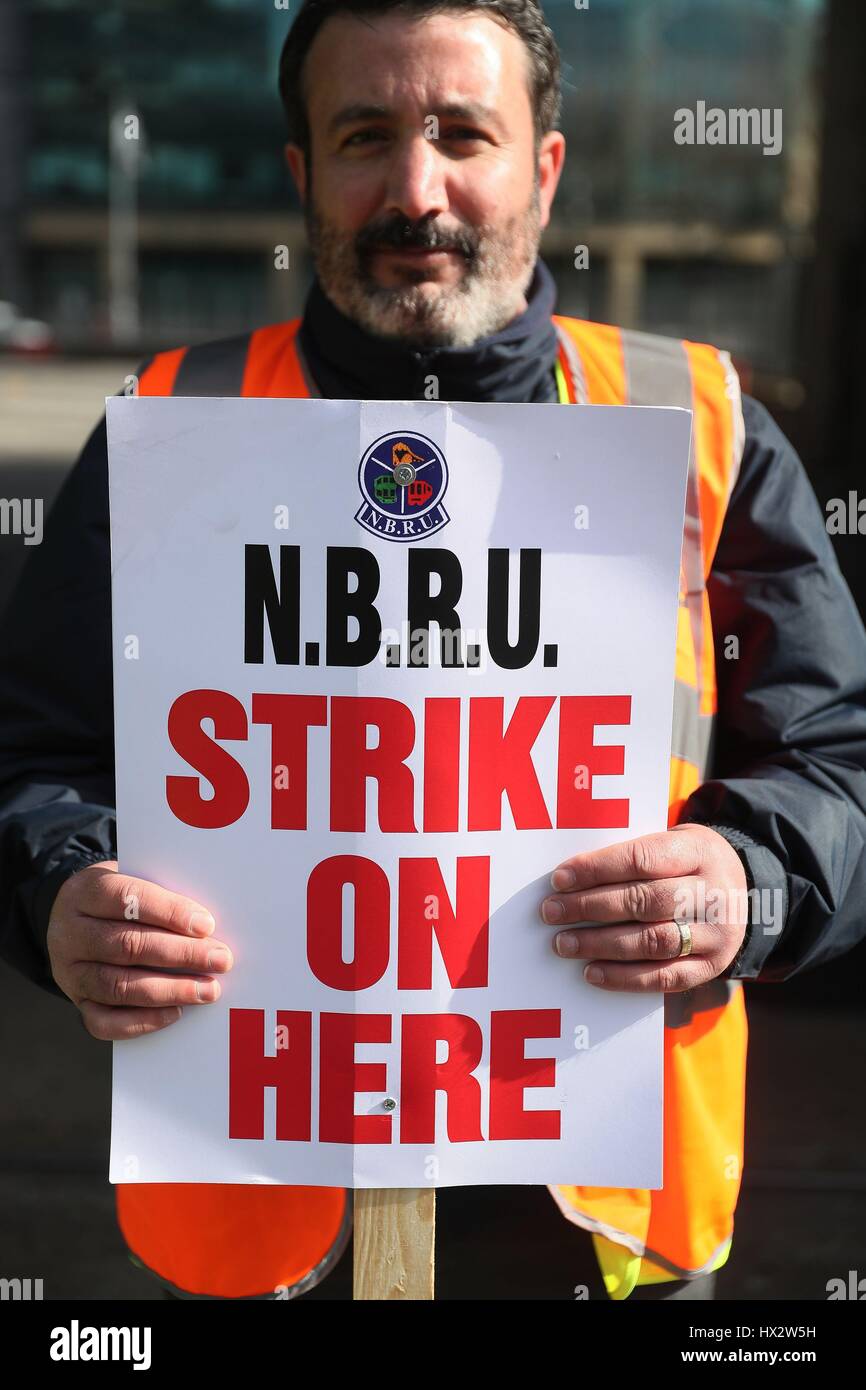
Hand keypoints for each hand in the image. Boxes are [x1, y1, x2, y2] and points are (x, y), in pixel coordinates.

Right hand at [47, 860, 233, 1039]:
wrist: (77, 918)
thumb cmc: (121, 899)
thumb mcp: (135, 879)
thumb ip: (164, 896)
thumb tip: (208, 925)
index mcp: (85, 892)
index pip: (127, 899)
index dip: (168, 912)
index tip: (206, 925)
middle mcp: (70, 933)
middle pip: (126, 946)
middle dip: (180, 954)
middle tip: (220, 959)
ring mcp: (69, 971)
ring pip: (117, 986)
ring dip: (168, 991)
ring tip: (207, 990)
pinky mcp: (77, 1001)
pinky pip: (103, 1021)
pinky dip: (141, 1021)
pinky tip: (175, 1013)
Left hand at [540, 824, 747, 991]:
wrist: (746, 892)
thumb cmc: (688, 863)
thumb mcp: (673, 842)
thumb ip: (633, 855)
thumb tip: (571, 877)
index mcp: (699, 851)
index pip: (642, 859)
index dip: (597, 869)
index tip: (559, 879)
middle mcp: (714, 893)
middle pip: (645, 901)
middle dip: (591, 907)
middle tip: (552, 912)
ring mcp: (717, 934)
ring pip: (653, 941)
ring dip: (600, 944)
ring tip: (563, 943)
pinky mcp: (712, 967)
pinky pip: (664, 977)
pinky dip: (624, 978)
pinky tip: (591, 972)